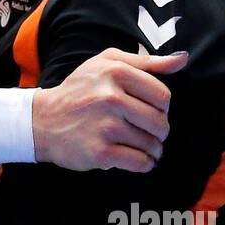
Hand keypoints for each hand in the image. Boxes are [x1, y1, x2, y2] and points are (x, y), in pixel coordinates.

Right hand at [33, 48, 188, 171]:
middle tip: (146, 131)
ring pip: (151, 144)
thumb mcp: (107, 63)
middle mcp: (111, 97)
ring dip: (152, 149)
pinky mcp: (100, 152)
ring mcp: (105, 126)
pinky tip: (135, 158)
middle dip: (158, 131)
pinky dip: (144, 163)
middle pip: (160, 122)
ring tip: (140, 145)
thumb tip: (181, 61)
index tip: (149, 110)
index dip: (161, 107)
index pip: (163, 96)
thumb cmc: (79, 90)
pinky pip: (140, 162)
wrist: (43, 120)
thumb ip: (146, 62)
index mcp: (116, 72)